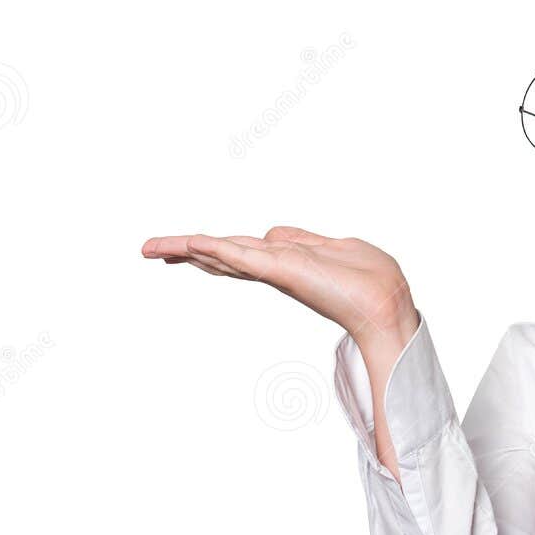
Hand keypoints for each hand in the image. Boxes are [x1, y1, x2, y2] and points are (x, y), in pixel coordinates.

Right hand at [141, 226, 417, 346]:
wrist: (385, 302)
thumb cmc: (369, 280)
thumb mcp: (331, 247)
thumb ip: (300, 239)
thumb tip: (271, 233)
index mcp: (284, 261)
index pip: (237, 252)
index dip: (207, 248)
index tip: (182, 246)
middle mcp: (274, 267)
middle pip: (220, 255)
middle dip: (184, 250)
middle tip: (148, 249)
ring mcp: (275, 270)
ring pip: (224, 254)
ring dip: (188, 248)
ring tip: (154, 247)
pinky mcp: (282, 271)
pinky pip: (244, 258)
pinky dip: (218, 250)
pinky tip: (193, 244)